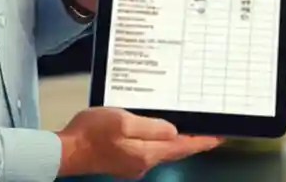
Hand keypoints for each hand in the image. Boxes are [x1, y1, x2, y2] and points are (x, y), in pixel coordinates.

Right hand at [57, 107, 221, 178]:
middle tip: (207, 130)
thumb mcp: (123, 121)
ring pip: (161, 151)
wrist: (66, 151)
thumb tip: (173, 130)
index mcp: (147, 153)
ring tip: (187, 129)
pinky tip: (156, 132)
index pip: (183, 147)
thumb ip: (151, 127)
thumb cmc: (91, 133)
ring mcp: (132, 165)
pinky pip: (147, 151)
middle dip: (191, 141)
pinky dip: (157, 142)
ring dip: (175, 141)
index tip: (219, 136)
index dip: (202, 141)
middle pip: (174, 151)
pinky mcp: (123, 162)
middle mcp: (143, 163)